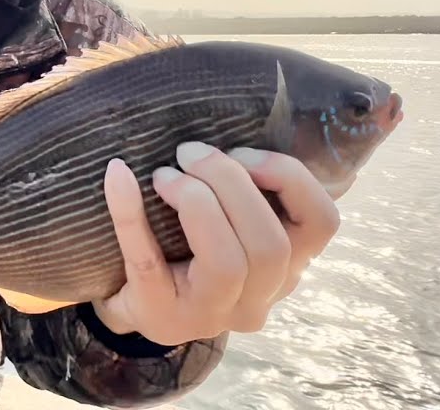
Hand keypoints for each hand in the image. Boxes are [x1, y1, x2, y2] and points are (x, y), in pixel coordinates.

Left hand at [90, 141, 341, 345]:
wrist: (133, 304)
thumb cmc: (189, 250)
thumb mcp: (233, 225)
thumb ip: (249, 189)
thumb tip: (235, 124)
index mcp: (285, 268)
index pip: (321, 223)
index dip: (290, 178)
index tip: (243, 153)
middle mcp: (259, 300)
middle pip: (270, 242)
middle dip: (229, 183)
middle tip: (188, 152)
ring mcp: (212, 315)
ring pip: (229, 261)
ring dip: (195, 200)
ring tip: (164, 174)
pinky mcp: (161, 315)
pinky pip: (146, 260)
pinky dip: (129, 211)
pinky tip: (118, 175)